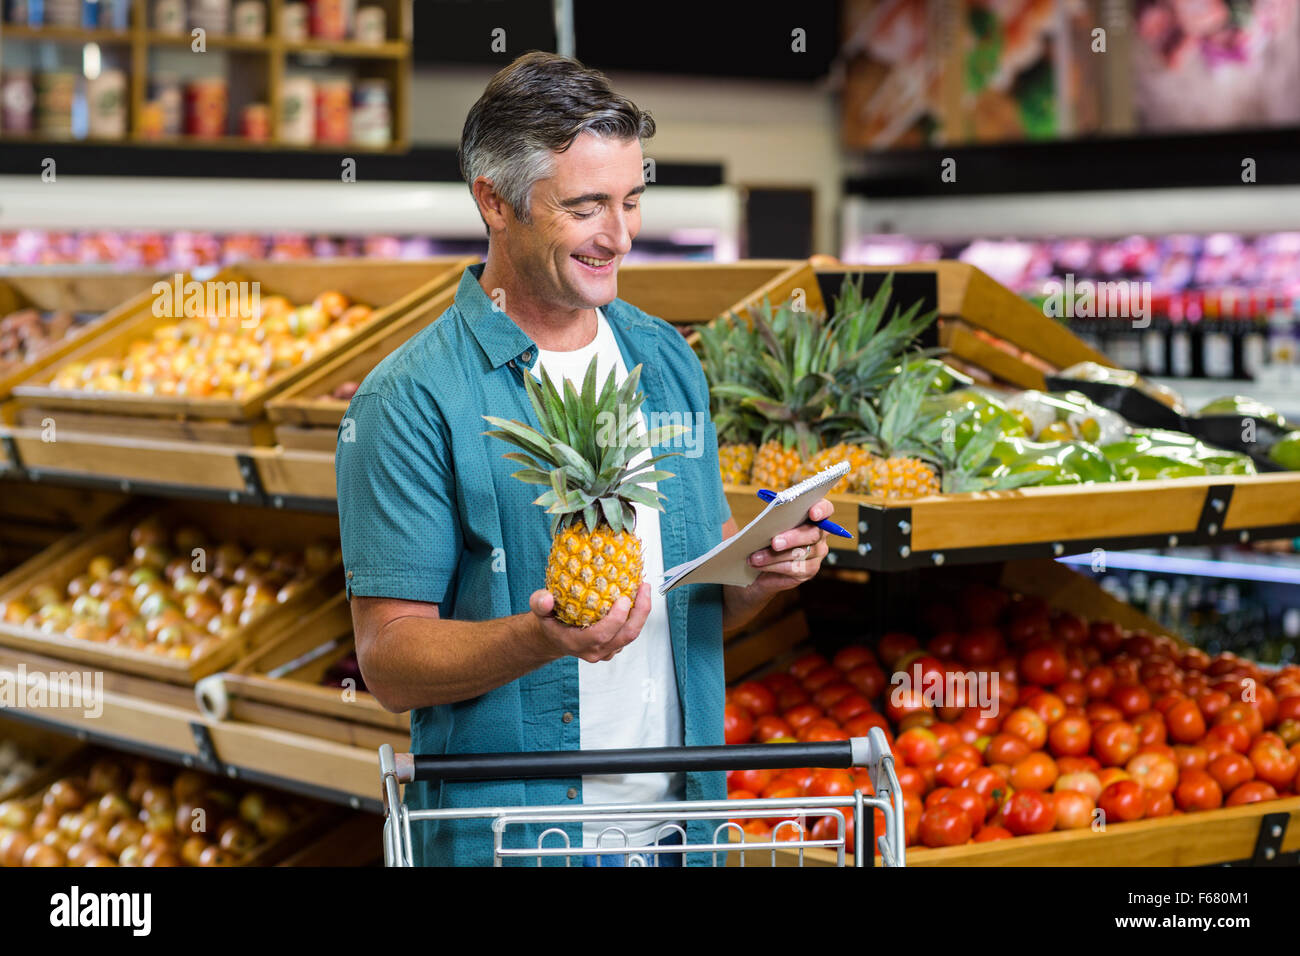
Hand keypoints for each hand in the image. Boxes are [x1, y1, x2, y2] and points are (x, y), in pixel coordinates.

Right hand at [529, 582, 651, 662]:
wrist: (554, 637)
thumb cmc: (550, 623)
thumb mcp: (539, 612)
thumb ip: (539, 603)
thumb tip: (546, 598)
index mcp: (578, 644)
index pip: (602, 635)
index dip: (616, 618)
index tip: (623, 598)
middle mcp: (596, 650)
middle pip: (626, 635)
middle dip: (639, 612)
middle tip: (642, 588)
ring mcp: (608, 650)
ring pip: (631, 634)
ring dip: (641, 611)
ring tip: (643, 588)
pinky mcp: (615, 644)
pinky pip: (630, 631)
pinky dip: (637, 614)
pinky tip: (637, 595)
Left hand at [743, 497, 832, 594]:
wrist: (761, 562)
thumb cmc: (766, 535)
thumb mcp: (769, 523)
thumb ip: (774, 518)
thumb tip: (769, 519)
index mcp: (813, 515)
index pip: (826, 509)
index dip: (821, 510)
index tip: (812, 513)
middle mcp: (820, 534)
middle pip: (812, 534)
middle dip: (792, 538)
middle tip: (774, 542)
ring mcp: (817, 553)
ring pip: (800, 554)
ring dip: (775, 556)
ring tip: (755, 558)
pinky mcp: (809, 571)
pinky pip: (793, 569)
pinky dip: (774, 567)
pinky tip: (759, 566)